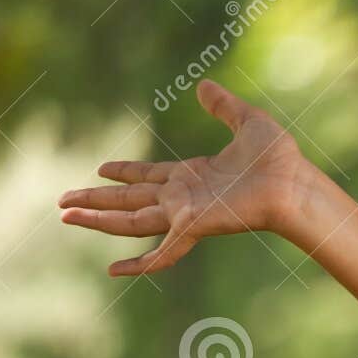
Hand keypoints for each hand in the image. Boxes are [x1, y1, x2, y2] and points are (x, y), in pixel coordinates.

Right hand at [58, 79, 308, 275]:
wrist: (295, 184)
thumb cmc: (280, 159)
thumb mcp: (248, 121)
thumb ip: (223, 106)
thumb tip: (204, 85)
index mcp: (194, 175)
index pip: (148, 175)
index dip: (124, 172)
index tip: (100, 167)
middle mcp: (184, 197)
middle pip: (129, 200)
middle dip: (95, 200)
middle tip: (62, 201)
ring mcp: (186, 214)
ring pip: (131, 221)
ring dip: (97, 220)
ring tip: (65, 217)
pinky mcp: (193, 227)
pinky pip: (161, 253)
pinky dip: (138, 264)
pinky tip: (113, 272)